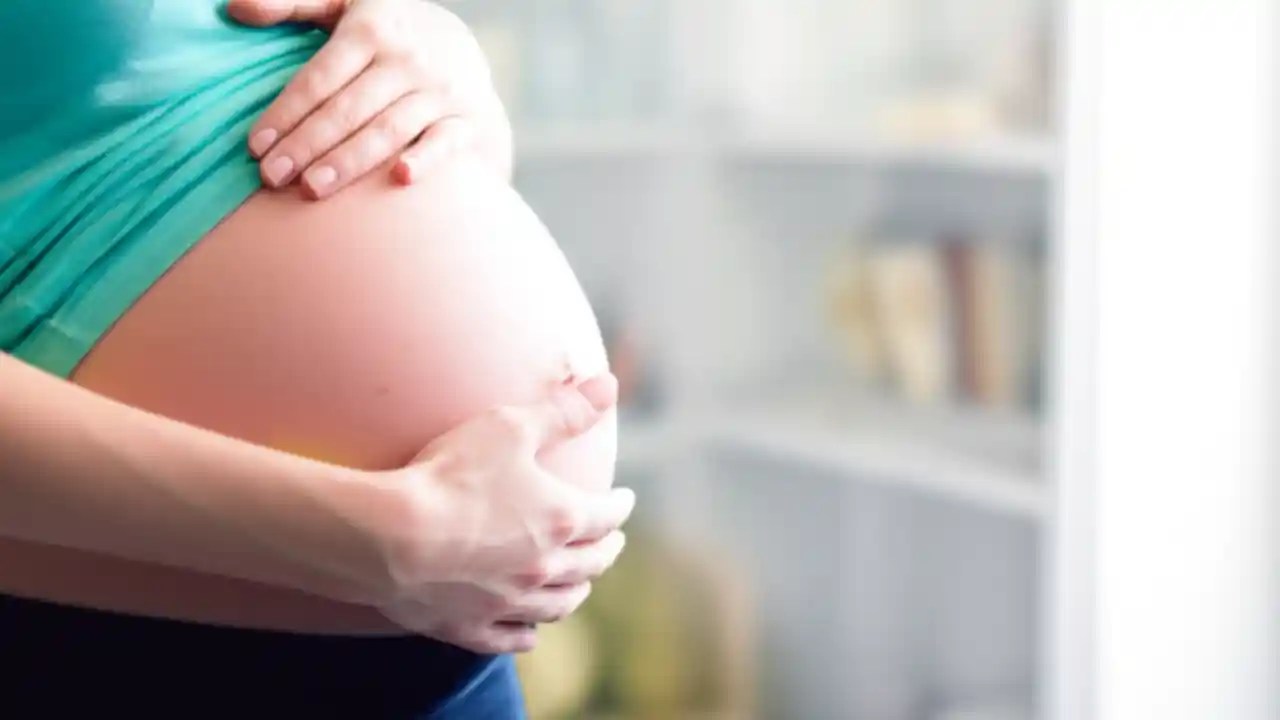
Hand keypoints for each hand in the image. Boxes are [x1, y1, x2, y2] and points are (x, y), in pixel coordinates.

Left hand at [227, 0, 512, 199]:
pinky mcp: (466, 120)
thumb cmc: (388, 32)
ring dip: (349, 161)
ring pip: (388, 130)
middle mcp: (408, 58)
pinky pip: (445, 143)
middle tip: (272, 178)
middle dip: (308, 144)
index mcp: (371, 27)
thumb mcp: (345, 4)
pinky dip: (426, 160)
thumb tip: (234, 9)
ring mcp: (439, 90)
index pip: (321, 77)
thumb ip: (293, 3)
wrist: (466, 52)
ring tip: (312, 189)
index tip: (255, 146)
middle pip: (349, 108)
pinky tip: (401, 179)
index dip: (286, 112)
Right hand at [363, 374, 632, 653]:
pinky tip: (531, 633)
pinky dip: (527, 634)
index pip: (604, 515)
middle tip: (610, 541)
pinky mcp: (470, 626)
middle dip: (605, 550)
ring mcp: (508, 603)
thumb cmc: (451, 476)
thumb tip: (608, 386)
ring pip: (558, 605)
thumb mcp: (510, 427)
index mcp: (561, 519)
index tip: (623, 500)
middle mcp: (544, 568)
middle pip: (589, 564)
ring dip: (575, 592)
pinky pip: (511, 638)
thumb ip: (563, 409)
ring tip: (581, 584)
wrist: (389, 537)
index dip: (618, 506)